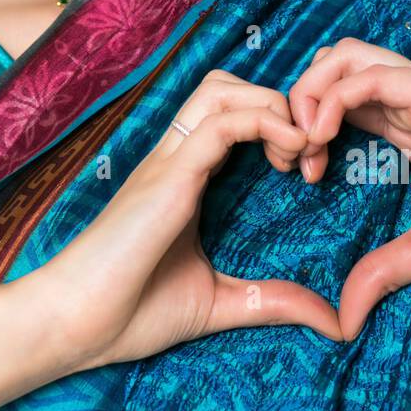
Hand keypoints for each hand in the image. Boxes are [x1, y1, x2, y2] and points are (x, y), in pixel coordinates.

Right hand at [36, 69, 343, 372]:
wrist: (75, 324)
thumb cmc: (131, 312)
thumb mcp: (220, 305)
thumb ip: (272, 301)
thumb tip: (334, 321)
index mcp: (186, 179)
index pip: (233, 117)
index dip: (280, 128)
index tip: (311, 172)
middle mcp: (177, 159)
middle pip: (227, 87)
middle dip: (280, 105)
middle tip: (311, 154)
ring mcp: (170, 162)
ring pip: (222, 90)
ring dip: (274, 106)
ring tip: (302, 151)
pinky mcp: (168, 175)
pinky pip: (220, 123)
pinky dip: (265, 123)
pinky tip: (293, 153)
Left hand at [288, 37, 410, 339]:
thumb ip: (385, 273)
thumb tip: (345, 321)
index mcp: (404, 126)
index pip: (334, 102)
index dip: (304, 129)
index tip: (302, 176)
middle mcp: (404, 101)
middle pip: (328, 67)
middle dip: (295, 104)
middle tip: (293, 156)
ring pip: (341, 55)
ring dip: (308, 91)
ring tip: (306, 143)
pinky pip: (365, 74)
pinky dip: (331, 98)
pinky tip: (323, 139)